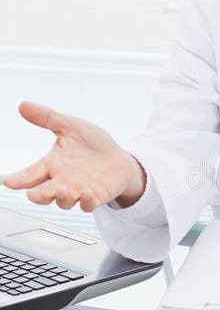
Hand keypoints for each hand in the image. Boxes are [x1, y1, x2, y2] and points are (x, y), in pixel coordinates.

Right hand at [2, 102, 145, 210]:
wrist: (119, 157)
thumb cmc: (92, 143)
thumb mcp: (70, 126)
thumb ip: (47, 118)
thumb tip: (23, 105)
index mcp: (52, 164)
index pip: (30, 174)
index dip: (18, 179)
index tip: (8, 182)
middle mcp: (62, 181)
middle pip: (43, 194)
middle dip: (38, 195)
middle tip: (33, 194)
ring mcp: (78, 192)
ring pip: (64, 202)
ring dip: (62, 197)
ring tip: (63, 190)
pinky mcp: (96, 197)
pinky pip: (89, 204)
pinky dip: (86, 201)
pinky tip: (86, 194)